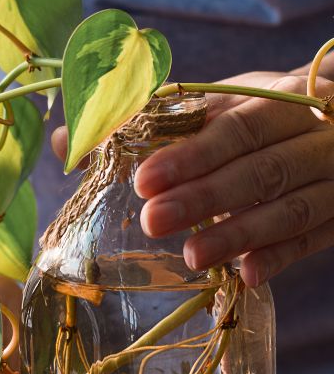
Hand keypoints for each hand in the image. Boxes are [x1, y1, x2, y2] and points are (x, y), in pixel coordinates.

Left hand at [52, 72, 333, 287]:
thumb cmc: (254, 117)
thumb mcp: (210, 108)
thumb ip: (142, 124)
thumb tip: (64, 142)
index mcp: (278, 98)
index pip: (235, 127)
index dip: (190, 155)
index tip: (142, 180)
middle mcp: (314, 136)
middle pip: (261, 170)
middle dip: (206, 198)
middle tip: (153, 221)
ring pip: (291, 208)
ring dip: (239, 234)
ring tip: (190, 257)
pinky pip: (314, 239)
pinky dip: (280, 257)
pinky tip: (246, 275)